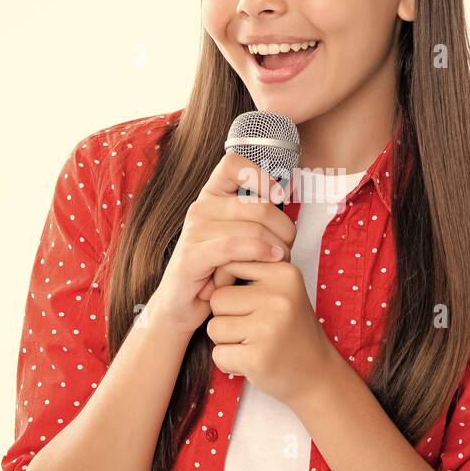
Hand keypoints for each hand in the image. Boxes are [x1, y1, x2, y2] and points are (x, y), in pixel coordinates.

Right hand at [144, 152, 295, 337]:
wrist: (182, 306)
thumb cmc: (217, 270)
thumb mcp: (239, 235)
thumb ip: (256, 215)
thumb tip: (285, 194)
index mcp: (211, 196)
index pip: (233, 163)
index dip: (261, 175)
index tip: (278, 196)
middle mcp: (200, 208)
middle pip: (258, 204)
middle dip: (284, 229)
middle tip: (287, 248)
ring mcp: (193, 230)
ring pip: (252, 227)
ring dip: (276, 246)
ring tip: (279, 260)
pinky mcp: (192, 255)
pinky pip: (235, 245)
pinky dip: (260, 252)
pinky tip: (272, 260)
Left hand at [205, 257, 342, 411]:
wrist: (317, 374)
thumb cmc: (289, 330)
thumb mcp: (280, 291)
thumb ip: (251, 273)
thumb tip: (212, 266)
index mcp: (284, 273)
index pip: (228, 266)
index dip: (227, 288)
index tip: (246, 305)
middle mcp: (279, 297)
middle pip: (217, 299)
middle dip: (226, 318)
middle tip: (254, 331)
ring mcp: (269, 328)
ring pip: (214, 327)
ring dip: (226, 341)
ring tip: (255, 345)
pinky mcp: (258, 357)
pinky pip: (218, 354)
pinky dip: (229, 362)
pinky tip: (254, 363)